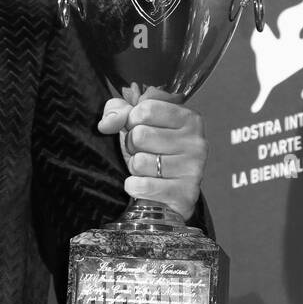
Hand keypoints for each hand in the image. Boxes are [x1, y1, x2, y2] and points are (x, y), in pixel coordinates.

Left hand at [96, 97, 206, 220]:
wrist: (168, 193)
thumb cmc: (153, 152)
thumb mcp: (136, 123)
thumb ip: (119, 111)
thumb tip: (107, 124)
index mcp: (189, 119)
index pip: (145, 109)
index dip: (132, 120)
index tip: (139, 128)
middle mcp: (196, 142)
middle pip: (140, 135)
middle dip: (132, 146)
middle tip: (144, 152)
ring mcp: (193, 169)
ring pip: (139, 162)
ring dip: (134, 167)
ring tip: (148, 168)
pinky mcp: (185, 194)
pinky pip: (142, 186)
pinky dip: (135, 187)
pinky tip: (146, 185)